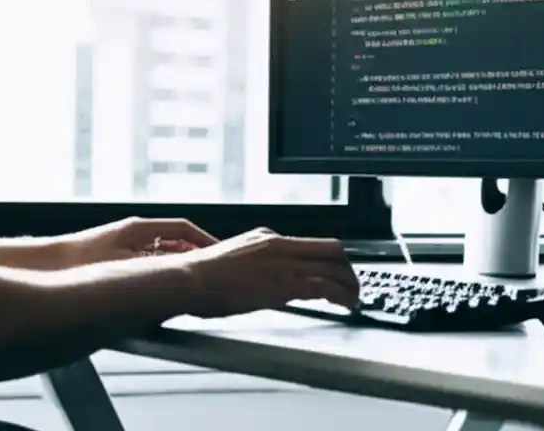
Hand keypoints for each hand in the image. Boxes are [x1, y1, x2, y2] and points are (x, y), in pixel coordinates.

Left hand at [61, 216, 218, 267]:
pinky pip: (148, 264)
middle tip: (211, 271)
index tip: (220, 253)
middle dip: (195, 255)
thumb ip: (157, 268)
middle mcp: (135, 233)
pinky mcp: (116, 259)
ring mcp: (126, 245)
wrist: (48, 266)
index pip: (184, 229)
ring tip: (191, 282)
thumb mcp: (126, 265)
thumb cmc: (82, 261)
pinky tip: (163, 290)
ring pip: (163, 254)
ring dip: (178, 265)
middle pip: (176, 242)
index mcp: (141, 228)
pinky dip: (160, 273)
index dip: (205, 240)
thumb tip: (181, 272)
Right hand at [179, 227, 359, 316]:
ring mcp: (285, 262)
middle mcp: (280, 244)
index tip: (336, 271)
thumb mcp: (233, 261)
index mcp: (267, 238)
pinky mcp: (285, 283)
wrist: (189, 278)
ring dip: (349, 284)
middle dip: (347, 267)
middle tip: (352, 284)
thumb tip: (262, 280)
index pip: (311, 243)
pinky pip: (325, 286)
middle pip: (332, 248)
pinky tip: (346, 305)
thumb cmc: (201, 278)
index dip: (330, 259)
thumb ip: (253, 266)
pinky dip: (342, 295)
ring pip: (334, 266)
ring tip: (354, 298)